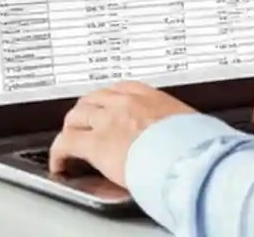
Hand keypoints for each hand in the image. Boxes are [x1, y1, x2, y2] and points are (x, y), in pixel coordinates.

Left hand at [49, 81, 195, 185]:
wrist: (188, 158)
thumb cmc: (194, 146)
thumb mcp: (189, 124)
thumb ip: (178, 125)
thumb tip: (188, 133)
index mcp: (148, 96)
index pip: (118, 90)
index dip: (106, 101)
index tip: (106, 108)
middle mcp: (124, 103)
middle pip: (92, 100)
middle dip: (85, 113)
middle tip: (83, 126)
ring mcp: (107, 121)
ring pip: (76, 118)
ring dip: (71, 129)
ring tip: (69, 143)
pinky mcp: (95, 144)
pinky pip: (66, 144)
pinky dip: (59, 153)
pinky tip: (59, 163)